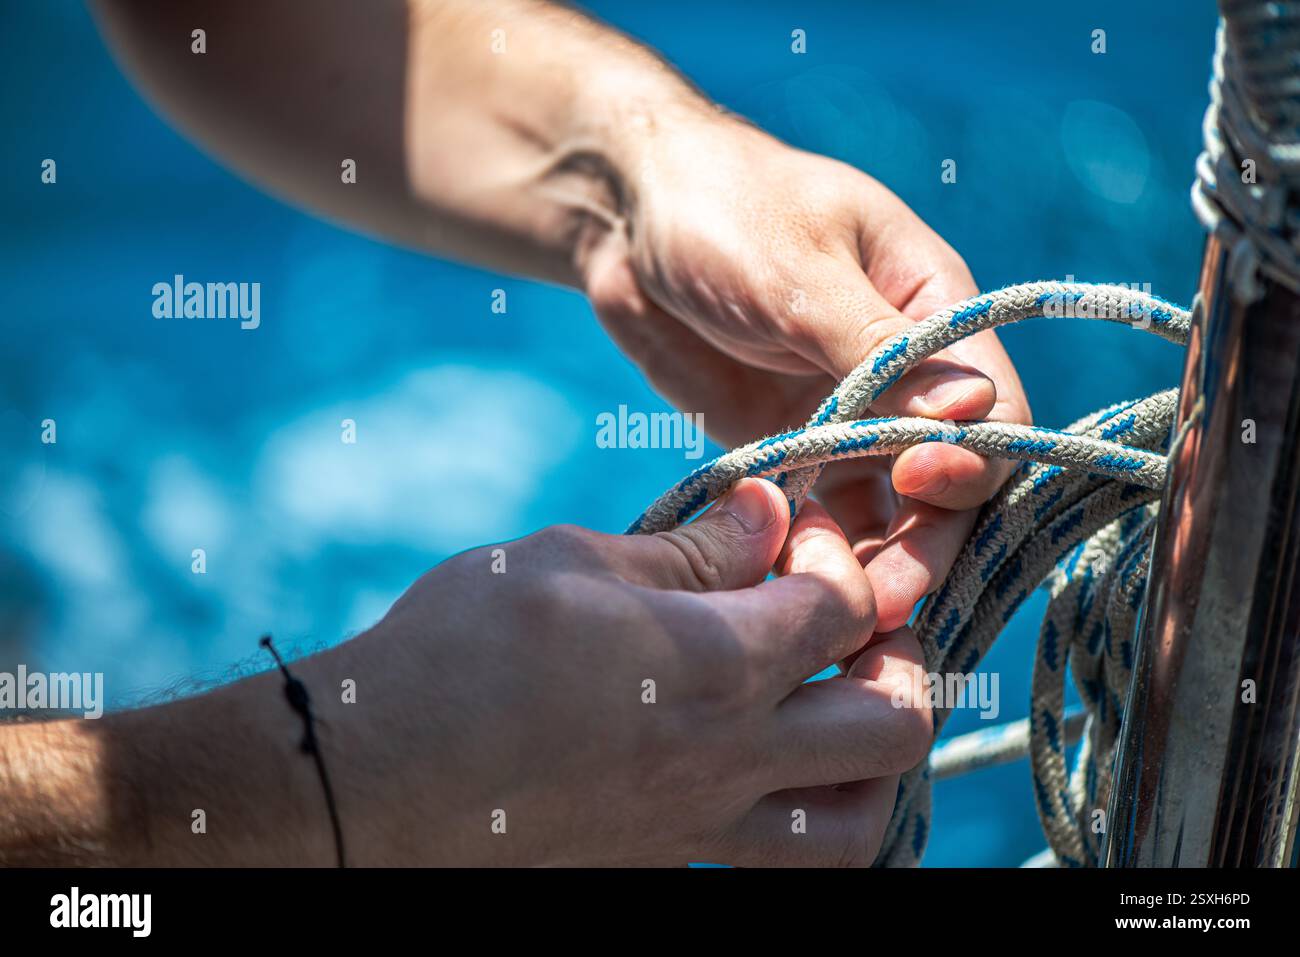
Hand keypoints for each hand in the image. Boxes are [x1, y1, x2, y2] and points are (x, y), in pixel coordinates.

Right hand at [346, 478, 930, 865]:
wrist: (371, 783)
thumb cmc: (459, 651)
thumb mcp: (571, 564)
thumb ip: (689, 549)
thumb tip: (767, 515)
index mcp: (715, 666)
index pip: (846, 608)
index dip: (834, 554)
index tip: (784, 530)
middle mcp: (728, 759)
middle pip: (896, 726)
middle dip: (900, 662)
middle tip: (847, 627)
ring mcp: (697, 829)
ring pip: (854, 829)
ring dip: (868, 765)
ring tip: (829, 712)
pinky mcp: (658, 867)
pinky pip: (770, 861)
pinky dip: (796, 818)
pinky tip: (750, 766)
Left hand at [578, 111, 1031, 630]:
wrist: (625, 217)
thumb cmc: (723, 209)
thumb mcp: (801, 270)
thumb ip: (880, 349)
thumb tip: (975, 417)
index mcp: (932, 311)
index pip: (992, 406)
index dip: (975, 459)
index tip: (920, 482)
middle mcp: (904, 375)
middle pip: (948, 480)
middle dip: (926, 541)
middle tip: (878, 597)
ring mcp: (848, 418)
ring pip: (889, 513)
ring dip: (874, 564)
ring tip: (835, 615)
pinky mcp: (793, 449)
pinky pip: (822, 516)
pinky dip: (816, 554)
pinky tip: (789, 588)